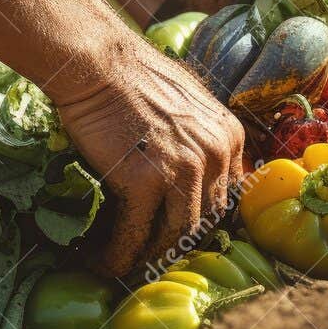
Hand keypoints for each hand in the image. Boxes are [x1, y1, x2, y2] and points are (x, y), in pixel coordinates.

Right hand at [55, 43, 245, 275]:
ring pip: (174, 235)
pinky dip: (119, 256)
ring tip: (129, 265)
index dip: (200, 218)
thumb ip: (199, 131)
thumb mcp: (187, 99)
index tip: (178, 232)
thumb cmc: (131, 73)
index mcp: (228, 136)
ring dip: (150, 257)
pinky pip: (135, 234)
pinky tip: (104, 263)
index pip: (225, 195)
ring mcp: (182, 171)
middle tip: (152, 256)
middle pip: (203, 220)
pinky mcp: (144, 183)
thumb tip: (194, 157)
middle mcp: (214, 156)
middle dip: (177, 243)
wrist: (98, 62)